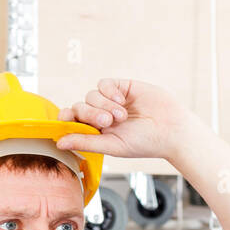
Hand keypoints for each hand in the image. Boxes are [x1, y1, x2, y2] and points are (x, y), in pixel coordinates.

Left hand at [56, 78, 195, 161]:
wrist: (170, 129)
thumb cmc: (144, 143)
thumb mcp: (112, 146)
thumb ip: (85, 142)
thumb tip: (59, 142)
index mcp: (97, 133)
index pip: (73, 122)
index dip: (66, 119)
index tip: (66, 119)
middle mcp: (101, 116)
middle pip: (80, 108)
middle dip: (91, 114)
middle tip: (108, 122)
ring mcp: (110, 101)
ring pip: (91, 95)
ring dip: (104, 105)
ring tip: (122, 115)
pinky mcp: (121, 87)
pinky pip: (103, 84)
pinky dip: (109, 91)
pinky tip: (122, 100)